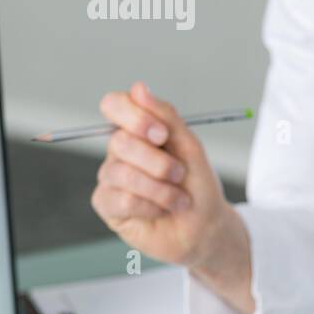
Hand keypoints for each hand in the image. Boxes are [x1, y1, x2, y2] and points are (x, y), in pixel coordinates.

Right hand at [91, 81, 228, 267]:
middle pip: (120, 141)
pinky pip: (122, 199)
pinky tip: (161, 211)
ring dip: (160, 188)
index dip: (135, 117)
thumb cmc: (197, 185)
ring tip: (177, 198)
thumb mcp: (189, 147)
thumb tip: (138, 87)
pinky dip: (151, 206)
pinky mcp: (107, 205)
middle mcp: (119, 151)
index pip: (114, 105)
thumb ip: (165, 116)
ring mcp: (110, 178)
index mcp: (137, 131)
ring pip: (122, 173)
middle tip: (179, 174)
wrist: (205, 226)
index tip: (162, 135)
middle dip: (158, 162)